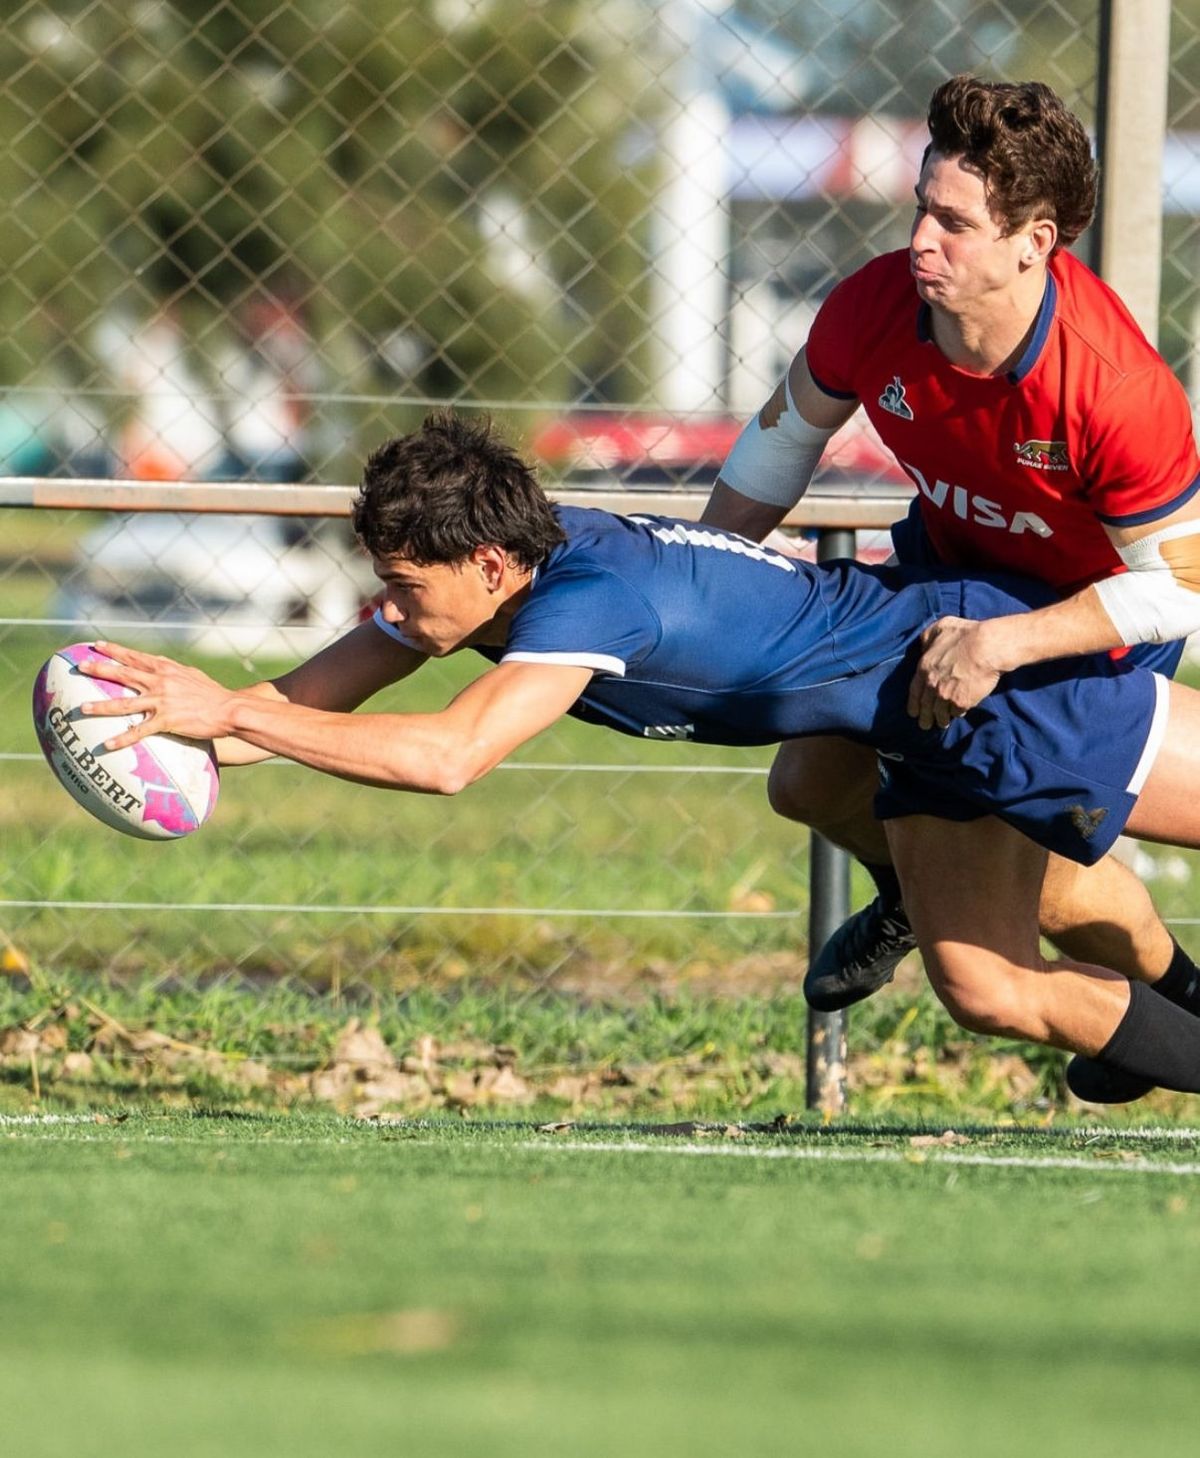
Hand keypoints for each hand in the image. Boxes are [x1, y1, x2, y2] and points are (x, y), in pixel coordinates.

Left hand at [78, 641, 235, 748]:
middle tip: (80, 666)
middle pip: (123, 674)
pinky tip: (107, 745)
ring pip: (124, 703)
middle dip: (99, 669)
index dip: (115, 650)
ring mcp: (162, 701)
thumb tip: (163, 667)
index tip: (97, 645)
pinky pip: (139, 731)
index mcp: (166, 669)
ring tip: (82, 708)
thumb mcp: (192, 675)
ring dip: (101, 706)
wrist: (230, 710)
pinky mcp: (167, 721)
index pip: (135, 657)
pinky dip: (122, 738)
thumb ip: (174, 671)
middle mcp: (160, 682)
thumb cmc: (214, 694)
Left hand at [906, 616, 1001, 729]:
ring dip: (941, 720)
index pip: (914, 692)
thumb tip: (924, 647)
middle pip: (925, 707)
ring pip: (940, 713)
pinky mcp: (962, 702)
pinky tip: (958, 714)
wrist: (987, 647)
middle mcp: (931, 685)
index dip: (913, 704)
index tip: (913, 713)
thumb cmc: (966, 634)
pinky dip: (957, 714)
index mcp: (924, 668)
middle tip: (925, 725)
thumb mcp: (941, 628)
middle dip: (925, 718)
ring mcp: (946, 695)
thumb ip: (929, 638)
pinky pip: (957, 712)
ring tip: (942, 724)